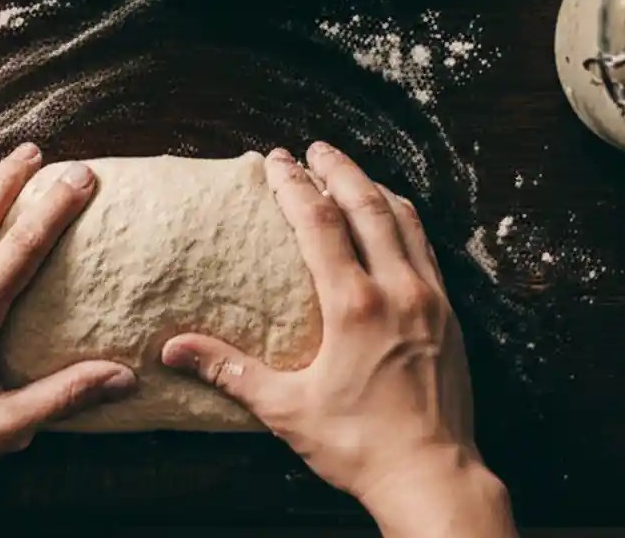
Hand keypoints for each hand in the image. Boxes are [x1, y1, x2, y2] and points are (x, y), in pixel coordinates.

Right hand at [161, 142, 514, 537]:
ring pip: (405, 221)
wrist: (433, 477)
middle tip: (314, 148)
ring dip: (375, 188)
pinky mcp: (451, 315)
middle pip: (367, 206)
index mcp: (354, 306)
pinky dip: (406, 221)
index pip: (320, 224)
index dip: (295, 186)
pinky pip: (427, 249)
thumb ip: (229, 372)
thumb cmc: (359, 446)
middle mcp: (397, 290)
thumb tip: (173, 350)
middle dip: (338, 170)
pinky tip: (394, 220)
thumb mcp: (285, 410)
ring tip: (352, 172)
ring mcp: (431, 299)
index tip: (277, 161)